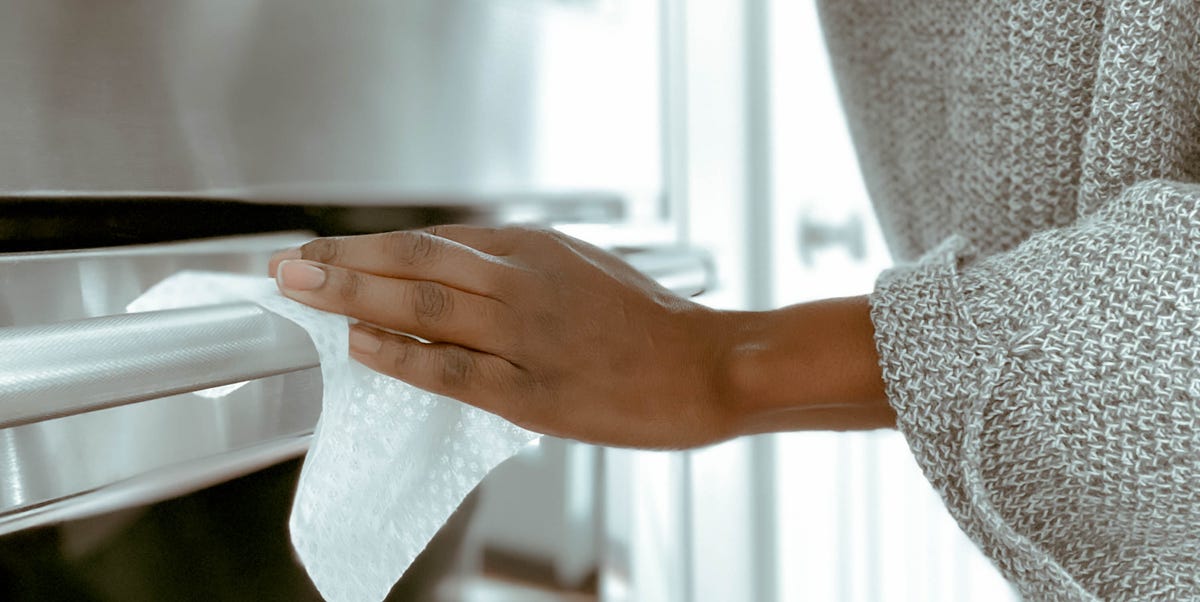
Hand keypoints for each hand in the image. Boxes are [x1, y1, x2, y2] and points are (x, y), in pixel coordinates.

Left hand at [268, 226, 739, 448]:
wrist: (706, 368)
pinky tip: (363, 346)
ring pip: (424, 309)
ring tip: (305, 296)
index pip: (434, 241)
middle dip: (344, 262)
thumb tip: (449, 276)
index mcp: (535, 249)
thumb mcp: (580, 269)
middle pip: (416, 263)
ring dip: (356, 299)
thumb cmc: (647, 322)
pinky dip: (401, 355)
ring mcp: (526, 338)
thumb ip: (517, 269)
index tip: (328, 251)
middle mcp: (524, 284)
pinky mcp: (532, 393)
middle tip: (289, 265)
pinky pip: (451, 370)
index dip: (372, 246)